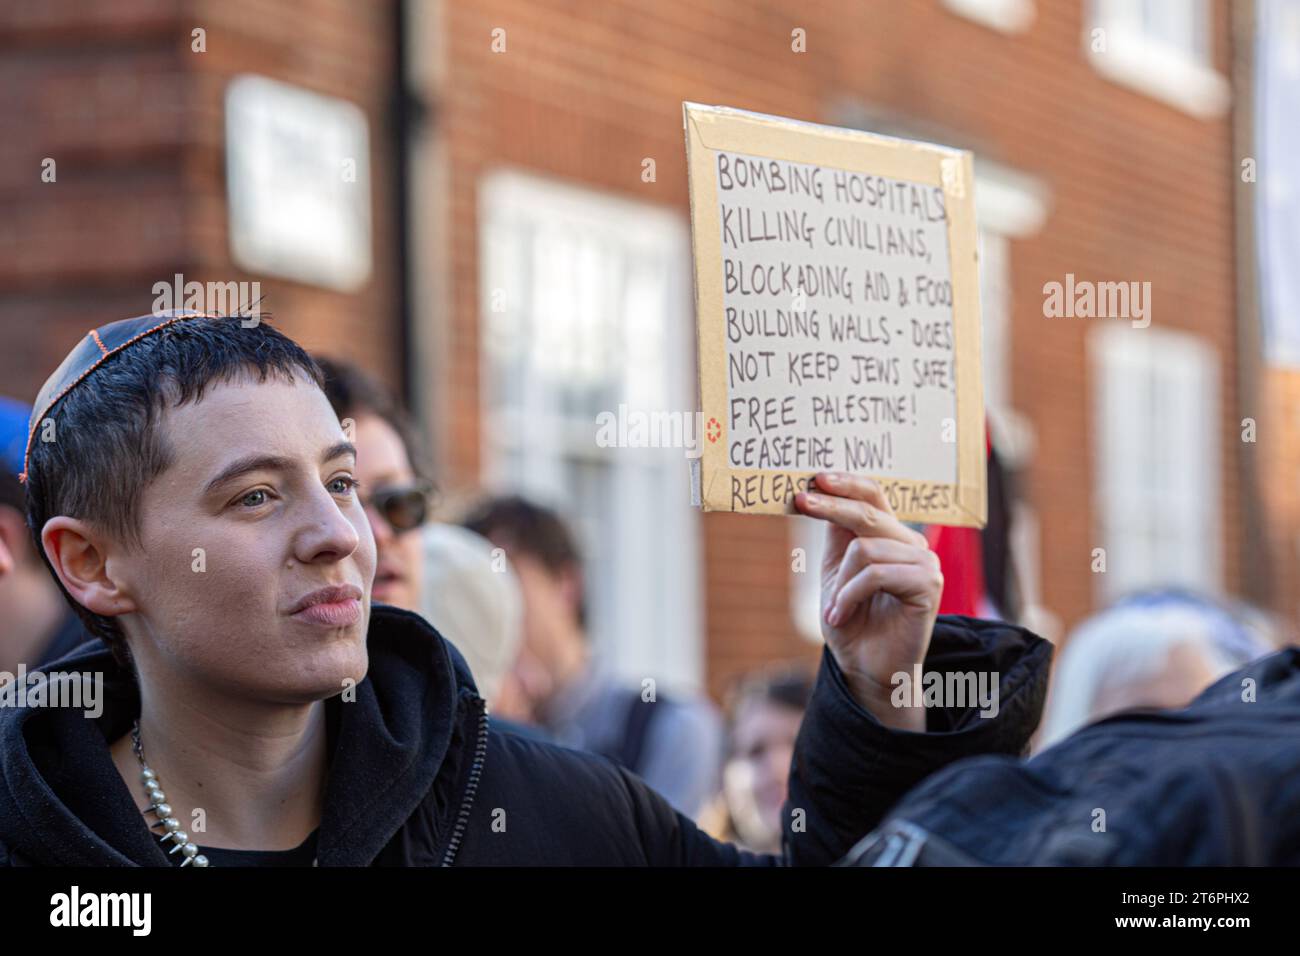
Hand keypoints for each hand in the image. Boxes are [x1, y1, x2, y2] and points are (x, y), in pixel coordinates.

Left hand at [794, 472, 943, 730]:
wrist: (867, 669)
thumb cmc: (851, 622)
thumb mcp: (835, 573)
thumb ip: (837, 536)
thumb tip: (823, 492)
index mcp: (892, 538)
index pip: (874, 496)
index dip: (846, 483)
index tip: (814, 477)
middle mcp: (913, 546)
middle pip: (869, 513)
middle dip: (830, 505)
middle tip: (799, 501)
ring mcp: (925, 564)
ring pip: (865, 548)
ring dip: (839, 583)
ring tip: (835, 611)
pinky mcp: (929, 585)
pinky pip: (875, 574)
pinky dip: (850, 595)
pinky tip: (842, 615)